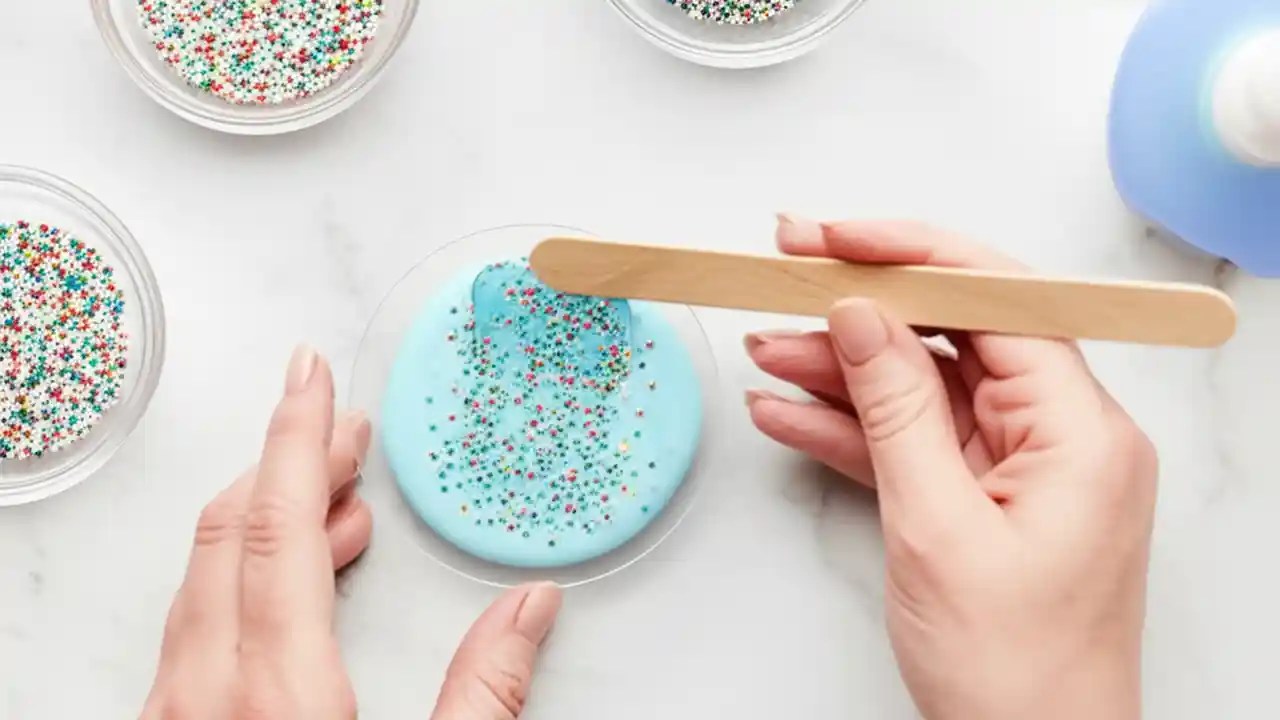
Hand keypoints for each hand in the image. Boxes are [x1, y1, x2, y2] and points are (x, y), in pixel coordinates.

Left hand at [142, 346, 561, 719]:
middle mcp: (202, 695)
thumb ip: (483, 692)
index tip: (309, 374)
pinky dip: (240, 578)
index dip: (296, 437)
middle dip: (289, 463)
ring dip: (266, 521)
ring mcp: (171, 714)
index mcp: (278, 694)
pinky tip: (290, 588)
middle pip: (230, 531)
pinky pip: (189, 624)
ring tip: (339, 505)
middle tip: (347, 436)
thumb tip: (530, 606)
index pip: (276, 526)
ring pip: (201, 575)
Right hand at [746, 218, 1155, 719]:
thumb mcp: (935, 527)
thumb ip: (895, 408)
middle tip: (783, 277)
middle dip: (861, 309)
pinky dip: (849, 429)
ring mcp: (1018, 466)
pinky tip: (786, 411)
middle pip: (953, 335)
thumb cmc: (1016, 672)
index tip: (832, 239)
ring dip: (839, 371)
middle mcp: (1059, 434)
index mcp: (1081, 429)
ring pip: (920, 388)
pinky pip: (910, 442)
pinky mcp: (980, 497)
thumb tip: (861, 313)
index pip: (997, 299)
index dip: (910, 255)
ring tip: (763, 350)